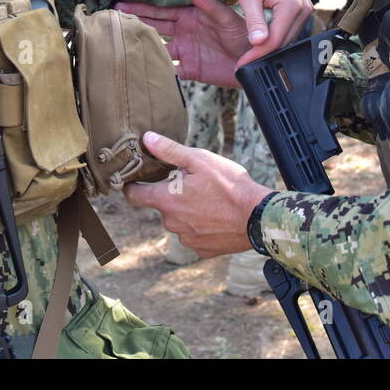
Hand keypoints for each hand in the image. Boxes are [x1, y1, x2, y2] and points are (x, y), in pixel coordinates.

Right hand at [117, 0, 250, 87]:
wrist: (255, 61)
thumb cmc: (244, 34)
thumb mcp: (227, 18)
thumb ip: (210, 5)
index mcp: (189, 16)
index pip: (160, 11)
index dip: (140, 8)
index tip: (120, 4)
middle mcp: (183, 33)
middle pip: (152, 27)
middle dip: (133, 23)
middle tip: (110, 21)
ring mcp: (185, 51)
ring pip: (156, 48)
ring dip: (141, 46)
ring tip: (119, 45)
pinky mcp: (190, 70)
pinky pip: (168, 70)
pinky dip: (155, 70)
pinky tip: (139, 69)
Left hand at [124, 132, 272, 257]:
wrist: (258, 217)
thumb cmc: (229, 185)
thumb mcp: (199, 160)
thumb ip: (169, 150)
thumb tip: (146, 139)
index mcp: (166, 200)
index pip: (134, 196)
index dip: (131, 187)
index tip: (133, 182)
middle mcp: (172, 223)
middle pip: (163, 207)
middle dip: (174, 196)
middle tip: (194, 186)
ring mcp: (187, 239)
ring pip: (180, 222)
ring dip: (188, 212)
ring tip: (210, 201)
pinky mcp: (202, 250)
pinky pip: (195, 236)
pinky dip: (202, 227)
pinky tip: (217, 218)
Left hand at [231, 0, 312, 64]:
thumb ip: (254, 20)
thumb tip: (258, 43)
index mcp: (292, 4)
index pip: (275, 40)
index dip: (257, 55)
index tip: (241, 64)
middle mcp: (304, 8)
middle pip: (283, 41)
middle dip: (263, 53)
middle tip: (242, 64)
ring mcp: (305, 8)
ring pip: (286, 37)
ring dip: (269, 46)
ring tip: (249, 55)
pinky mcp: (301, 7)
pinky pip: (288, 28)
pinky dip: (275, 35)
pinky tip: (259, 40)